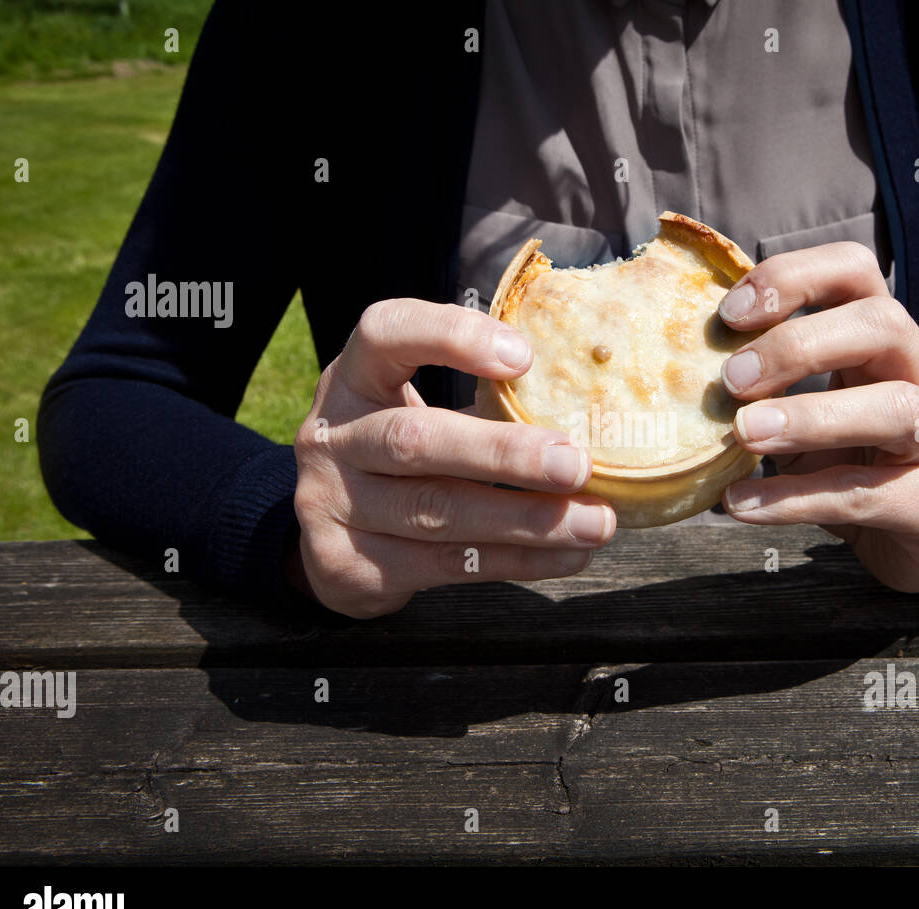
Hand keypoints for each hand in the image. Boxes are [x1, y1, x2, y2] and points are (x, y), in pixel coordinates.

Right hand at [289, 299, 615, 617]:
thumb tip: (593, 406)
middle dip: (505, 455)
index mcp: (353, 378)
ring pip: (438, 513)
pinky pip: (445, 564)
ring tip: (595, 523)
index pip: (386, 333)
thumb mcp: (415, 407)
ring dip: (527, 520)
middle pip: (416, 440)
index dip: (451, 337)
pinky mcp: (350, 565)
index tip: (524, 357)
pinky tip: (567, 554)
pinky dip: (515, 561)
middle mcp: (334, 438)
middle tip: (577, 464)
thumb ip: (480, 401)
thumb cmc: (398, 454)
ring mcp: (332, 505)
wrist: (323, 539)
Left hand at [716, 242, 918, 591]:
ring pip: (893, 409)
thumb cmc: (855, 458)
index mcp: (886, 339)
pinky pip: (864, 495)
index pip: (856, 271)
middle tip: (732, 379)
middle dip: (800, 345)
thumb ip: (769, 383)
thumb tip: (675, 367)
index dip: (793, 277)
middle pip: (882, 326)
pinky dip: (795, 499)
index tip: (730, 313)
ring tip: (744, 435)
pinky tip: (740, 504)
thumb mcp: (816, 408)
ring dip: (810, 417)